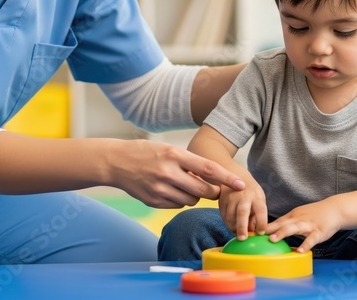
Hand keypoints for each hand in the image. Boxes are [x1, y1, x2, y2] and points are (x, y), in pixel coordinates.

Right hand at [110, 139, 244, 208]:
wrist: (115, 162)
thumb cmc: (146, 152)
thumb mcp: (169, 149)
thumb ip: (189, 163)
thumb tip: (213, 179)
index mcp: (175, 155)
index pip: (208, 169)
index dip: (227, 178)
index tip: (241, 184)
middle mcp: (168, 172)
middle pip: (204, 190)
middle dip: (212, 191)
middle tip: (210, 187)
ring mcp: (159, 188)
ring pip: (191, 200)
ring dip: (194, 195)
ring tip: (182, 184)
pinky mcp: (153, 201)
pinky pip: (177, 206)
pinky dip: (179, 200)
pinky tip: (170, 190)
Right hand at [219, 180, 268, 239]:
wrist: (234, 175)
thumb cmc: (250, 191)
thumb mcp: (258, 199)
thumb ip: (257, 215)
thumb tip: (254, 232)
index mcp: (256, 197)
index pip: (261, 210)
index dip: (261, 223)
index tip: (261, 232)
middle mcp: (243, 197)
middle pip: (242, 212)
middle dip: (242, 226)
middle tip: (243, 238)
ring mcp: (231, 199)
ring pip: (230, 217)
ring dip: (234, 228)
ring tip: (239, 233)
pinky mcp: (221, 202)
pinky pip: (224, 217)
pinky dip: (228, 224)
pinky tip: (233, 225)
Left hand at [265, 200, 342, 252]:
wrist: (334, 209)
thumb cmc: (314, 214)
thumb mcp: (299, 215)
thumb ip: (286, 223)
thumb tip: (271, 231)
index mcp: (292, 216)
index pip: (276, 221)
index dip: (264, 226)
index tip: (252, 231)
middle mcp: (298, 219)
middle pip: (282, 223)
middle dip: (270, 229)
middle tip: (258, 234)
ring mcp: (308, 225)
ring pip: (294, 228)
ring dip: (283, 233)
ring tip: (273, 240)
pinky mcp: (319, 231)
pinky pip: (311, 238)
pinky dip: (306, 244)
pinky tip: (300, 251)